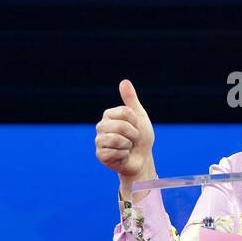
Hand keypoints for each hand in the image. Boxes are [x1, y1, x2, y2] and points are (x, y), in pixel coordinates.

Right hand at [95, 79, 155, 193]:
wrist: (142, 159)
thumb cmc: (141, 138)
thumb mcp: (139, 117)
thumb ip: (131, 100)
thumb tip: (124, 81)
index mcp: (109, 115)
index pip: (125, 112)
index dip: (135, 121)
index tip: (135, 126)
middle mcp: (101, 126)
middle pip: (120, 126)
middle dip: (133, 134)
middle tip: (132, 139)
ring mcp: (99, 140)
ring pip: (115, 139)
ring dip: (128, 145)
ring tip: (127, 147)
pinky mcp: (100, 154)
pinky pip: (113, 152)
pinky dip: (123, 155)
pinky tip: (122, 156)